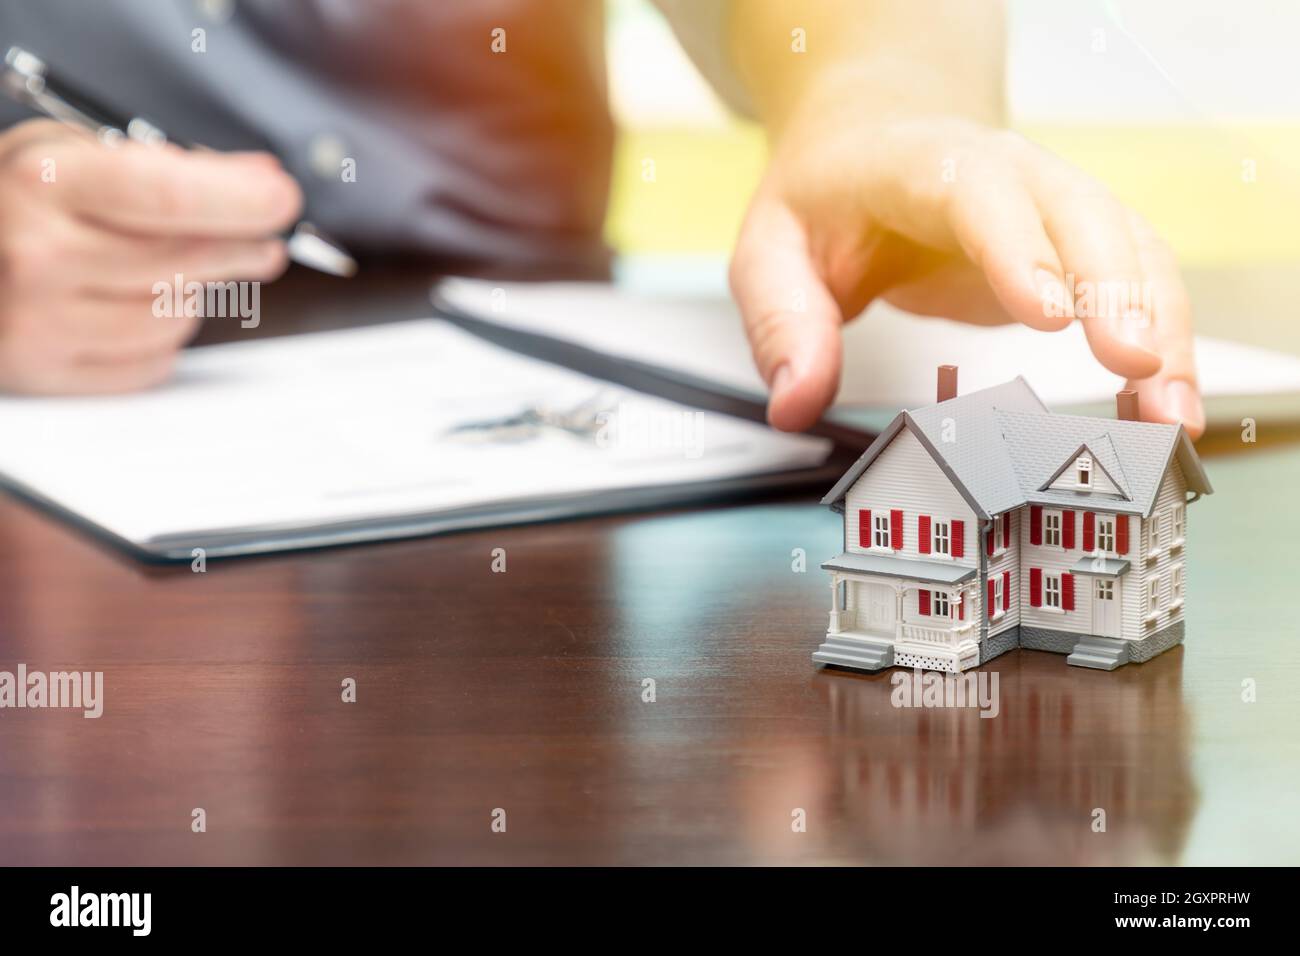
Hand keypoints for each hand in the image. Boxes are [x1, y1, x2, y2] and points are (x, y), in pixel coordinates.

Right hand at [0, 119, 301, 393]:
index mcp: (47, 183)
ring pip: (176, 320)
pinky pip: (150, 364)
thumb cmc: (16, 202)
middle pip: (185, 264)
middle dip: (241, 250)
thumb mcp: (70, 154)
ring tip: (179, 272)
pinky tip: (139, 309)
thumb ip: (164, 165)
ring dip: (195, 295)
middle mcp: (38, 256)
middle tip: (265, 244)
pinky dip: (161, 340)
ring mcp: (39, 323)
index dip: (242, 201)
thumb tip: (260, 182)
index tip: (281, 199)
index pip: (172, 197)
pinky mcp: (45, 374)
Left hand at [730, 113, 1203, 437]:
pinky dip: (1162, 346)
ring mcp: (1053, 208)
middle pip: (1081, 215)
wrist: (876, 139)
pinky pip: (1139, 287)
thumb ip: (782, 325)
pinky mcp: (1079, 249)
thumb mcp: (772, 253)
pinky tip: (1167, 409)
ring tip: (1172, 414)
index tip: (1047, 314)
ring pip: (1131, 251)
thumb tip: (796, 402)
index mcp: (923, 166)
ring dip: (1161, 330)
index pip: (978, 192)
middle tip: (1132, 366)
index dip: (1019, 248)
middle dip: (1116, 291)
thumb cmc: (830, 197)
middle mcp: (1008, 174)